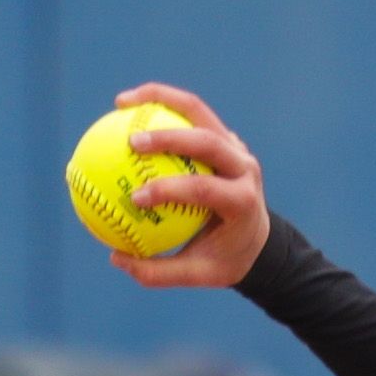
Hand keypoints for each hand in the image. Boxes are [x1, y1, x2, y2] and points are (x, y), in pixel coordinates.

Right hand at [104, 82, 269, 289]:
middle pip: (208, 140)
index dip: (171, 189)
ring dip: (161, 100)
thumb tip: (116, 259)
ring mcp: (236, 147)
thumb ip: (160, 271)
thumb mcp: (199, 275)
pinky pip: (191, 113)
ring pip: (200, 112)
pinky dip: (161, 104)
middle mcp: (244, 168)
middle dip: (168, 137)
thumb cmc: (225, 258)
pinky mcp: (224, 136)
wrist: (258, 239)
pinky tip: (128, 106)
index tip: (137, 197)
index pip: (206, 189)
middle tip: (130, 142)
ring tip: (122, 102)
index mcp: (242, 201)